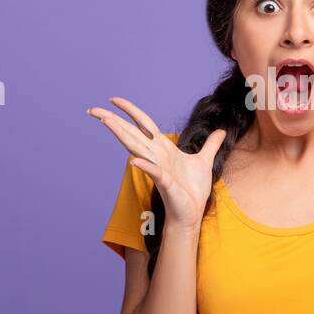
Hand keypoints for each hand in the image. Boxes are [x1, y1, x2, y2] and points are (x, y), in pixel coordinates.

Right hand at [86, 96, 225, 234]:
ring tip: (105, 121)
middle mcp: (156, 156)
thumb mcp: (205, 161)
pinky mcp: (165, 183)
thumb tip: (221, 130)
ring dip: (121, 134)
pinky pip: (154, 172)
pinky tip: (133, 161)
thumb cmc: (193, 190)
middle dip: (113, 120)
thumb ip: (211, 145)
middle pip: (131, 133)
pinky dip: (145, 166)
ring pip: (136, 148)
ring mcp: (158, 169)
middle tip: (93, 109)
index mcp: (163, 148)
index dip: (130, 110)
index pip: (143, 124)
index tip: (114, 99)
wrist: (192, 213)